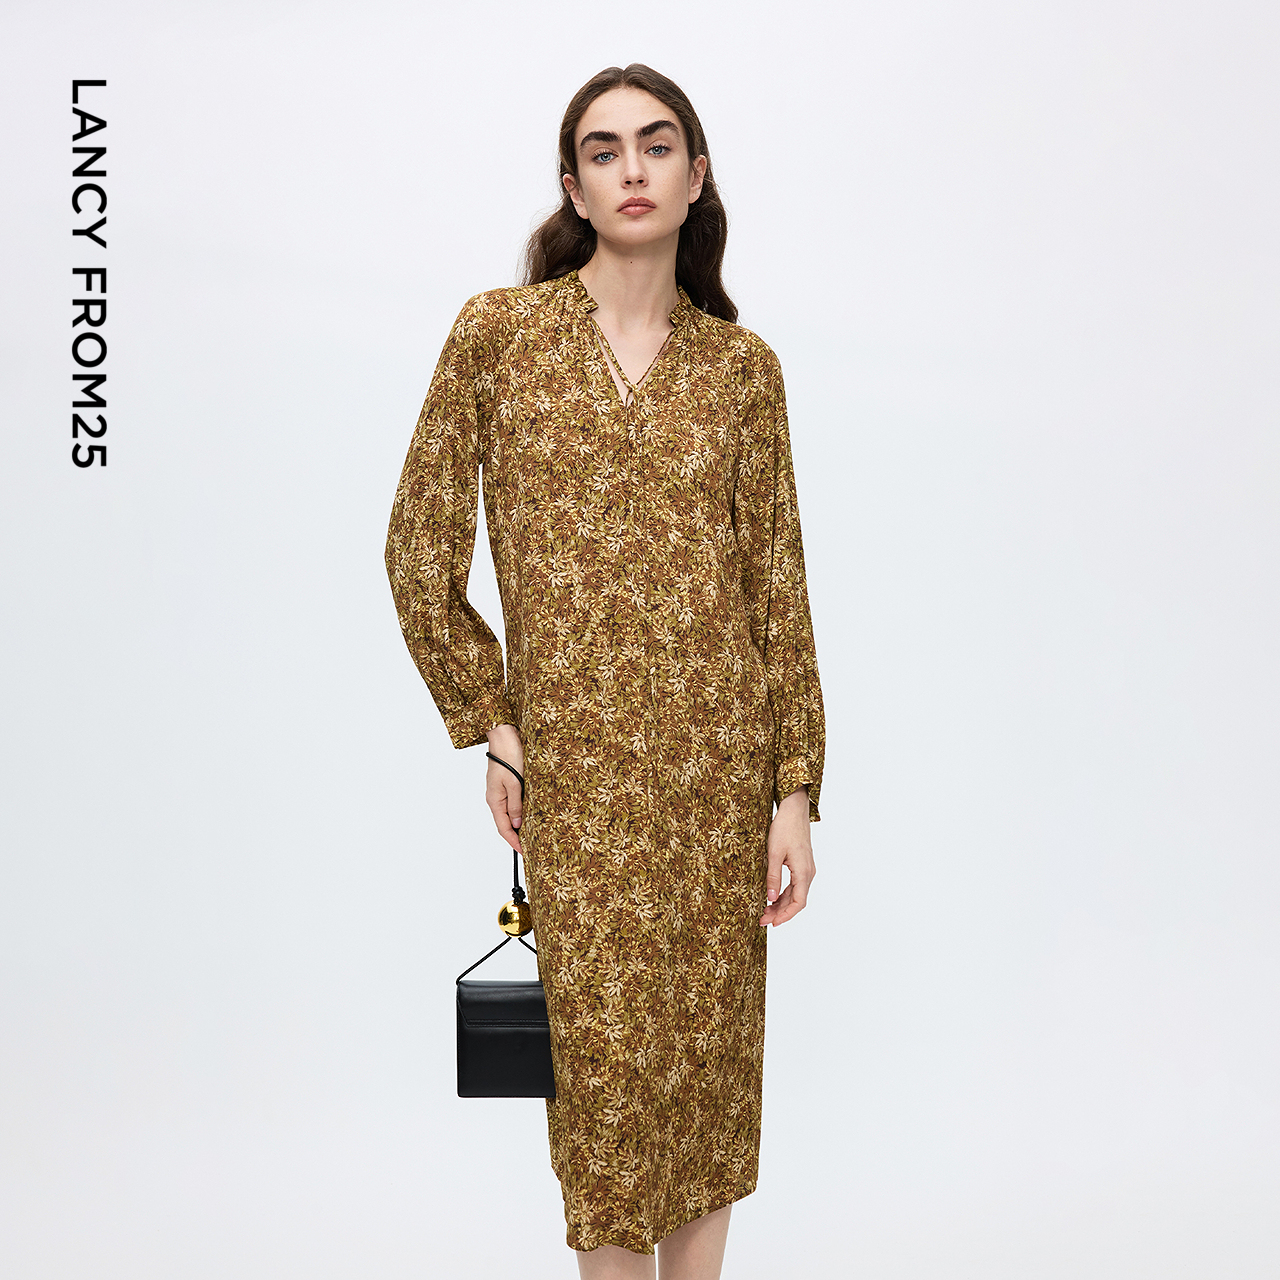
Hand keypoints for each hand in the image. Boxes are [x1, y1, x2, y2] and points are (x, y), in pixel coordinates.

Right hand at [485, 723, 524, 854]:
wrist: (504, 735)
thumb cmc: (508, 755)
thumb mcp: (515, 783)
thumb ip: (516, 805)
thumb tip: (517, 825)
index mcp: (494, 800)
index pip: (503, 828)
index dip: (514, 842)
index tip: (524, 852)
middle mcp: (495, 797)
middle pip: (505, 823)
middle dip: (516, 836)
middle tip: (531, 847)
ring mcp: (500, 791)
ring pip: (509, 813)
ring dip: (519, 824)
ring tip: (532, 834)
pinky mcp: (507, 783)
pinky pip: (512, 802)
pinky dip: (520, 811)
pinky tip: (529, 813)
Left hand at [760, 787, 815, 926]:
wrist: (793, 810)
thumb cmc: (784, 828)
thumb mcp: (774, 853)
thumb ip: (773, 877)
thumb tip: (769, 898)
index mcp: (803, 872)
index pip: (798, 903)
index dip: (785, 916)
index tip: (772, 923)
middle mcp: (808, 873)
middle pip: (796, 901)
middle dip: (780, 912)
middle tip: (762, 920)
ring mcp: (806, 869)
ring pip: (795, 894)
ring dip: (781, 904)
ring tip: (764, 911)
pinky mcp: (802, 865)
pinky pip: (795, 885)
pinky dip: (784, 894)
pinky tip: (772, 897)